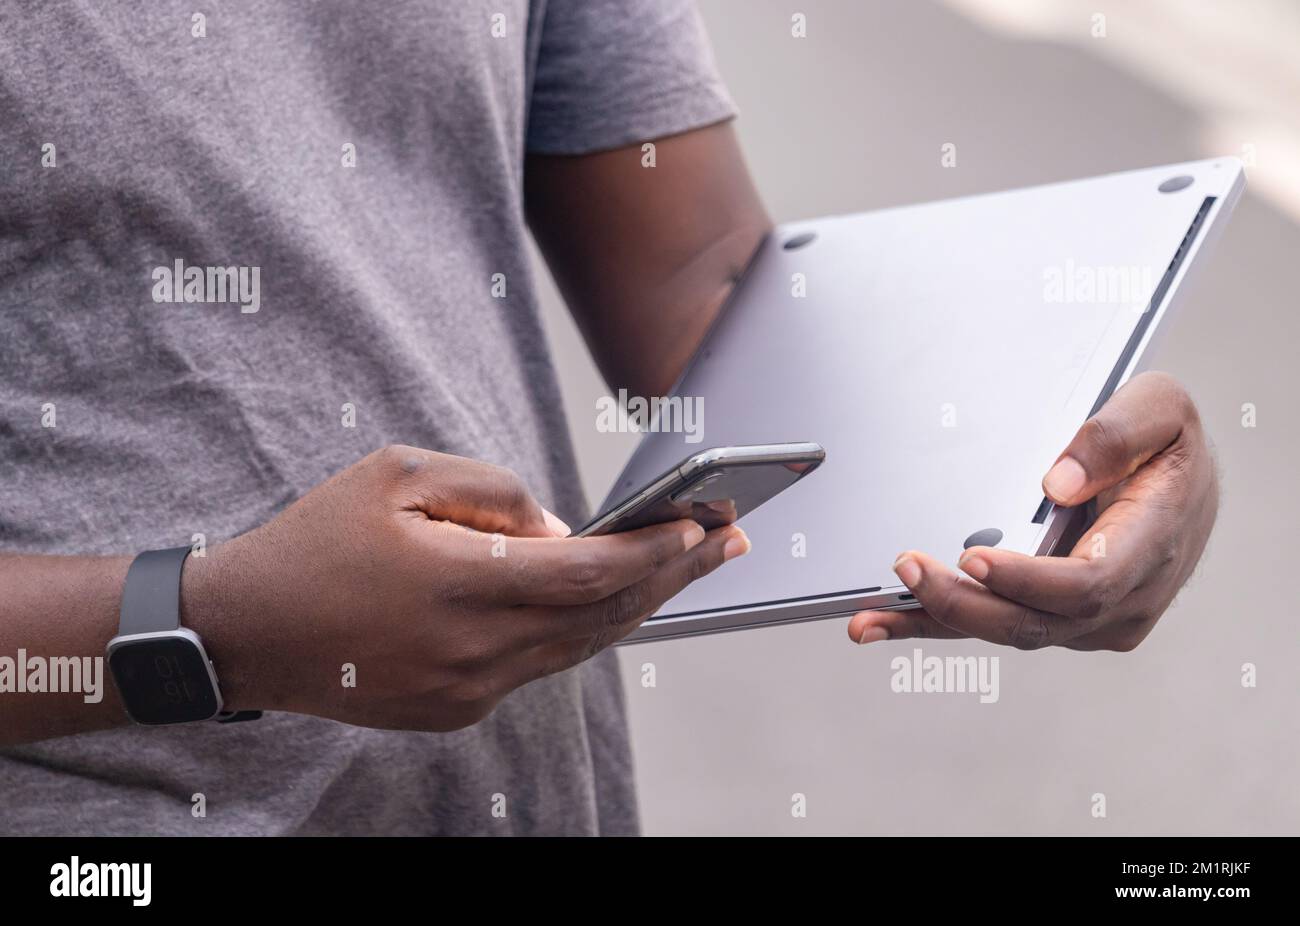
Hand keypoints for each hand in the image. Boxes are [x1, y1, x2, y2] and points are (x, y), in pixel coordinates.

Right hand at [184, 445, 747, 729]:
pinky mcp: (455, 711)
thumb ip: (495, 493)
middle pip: (603, 615)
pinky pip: (537, 667)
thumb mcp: (398, 474)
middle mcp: (474, 650)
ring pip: (579, 647)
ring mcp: (467, 690)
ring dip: (637, 606)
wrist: (246, 630)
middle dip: (674, 575)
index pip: (592, 572)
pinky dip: (581, 631)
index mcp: (460, 584)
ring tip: (684, 567)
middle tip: (729, 541)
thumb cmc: (318, 539)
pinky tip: (607, 601)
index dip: (657, 548)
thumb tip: (569, 529)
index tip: (706, 523)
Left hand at [848, 372, 1217, 651]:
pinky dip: (935, 625)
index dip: (1028, 578)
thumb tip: (1056, 482)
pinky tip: (884, 623)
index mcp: (1152, 546)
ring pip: (1007, 630)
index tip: (974, 556)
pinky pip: (994, 624)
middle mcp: (1123, 597)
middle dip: (964, 602)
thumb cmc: (1168, 446)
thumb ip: (1117, 435)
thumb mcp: (1161, 408)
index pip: (1088, 582)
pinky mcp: (1057, 619)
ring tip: (869, 616)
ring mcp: (1090, 618)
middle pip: (1036, 620)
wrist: (1184, 484)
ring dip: (934, 622)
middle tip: (908, 569)